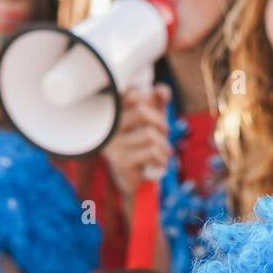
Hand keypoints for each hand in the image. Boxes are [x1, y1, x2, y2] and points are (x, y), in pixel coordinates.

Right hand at [102, 83, 171, 198]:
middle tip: (164, 133)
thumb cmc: (143, 144)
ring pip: (150, 134)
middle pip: (142, 111)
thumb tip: (163, 91)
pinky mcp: (121, 162)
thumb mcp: (152, 117)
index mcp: (113, 113)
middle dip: (161, 122)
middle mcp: (109, 127)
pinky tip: (159, 162)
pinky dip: (162, 158)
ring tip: (162, 151)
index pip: (132, 93)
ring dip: (164, 144)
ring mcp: (112, 145)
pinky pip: (152, 151)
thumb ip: (157, 100)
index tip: (155, 110)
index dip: (150, 98)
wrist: (134, 180)